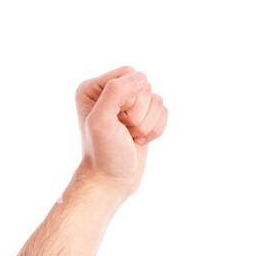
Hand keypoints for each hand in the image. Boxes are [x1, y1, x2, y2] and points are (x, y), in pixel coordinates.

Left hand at [74, 66, 166, 201]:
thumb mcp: (101, 122)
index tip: (117, 120)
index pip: (129, 73)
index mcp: (92, 88)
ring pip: (157, 99)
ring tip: (130, 138)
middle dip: (139, 113)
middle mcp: (108, 92)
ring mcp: (127, 105)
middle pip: (145, 86)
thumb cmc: (103, 154)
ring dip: (147, 124)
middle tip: (123, 132)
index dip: (131, 98)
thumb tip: (142, 77)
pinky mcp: (142, 117)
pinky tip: (139, 141)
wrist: (110, 181)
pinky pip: (163, 111)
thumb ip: (115, 92)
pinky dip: (155, 130)